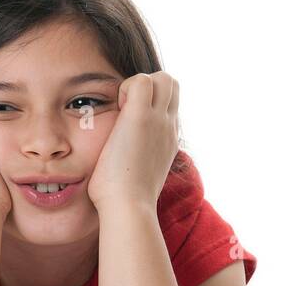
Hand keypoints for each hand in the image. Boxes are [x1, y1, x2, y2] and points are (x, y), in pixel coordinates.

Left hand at [87, 72, 180, 212]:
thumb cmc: (124, 200)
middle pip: (171, 86)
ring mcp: (158, 120)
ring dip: (138, 84)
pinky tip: (112, 110)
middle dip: (148, 86)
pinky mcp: (141, 117)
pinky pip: (140, 80)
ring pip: (162, 78)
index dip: (150, 102)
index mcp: (167, 140)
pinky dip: (124, 86)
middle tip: (124, 108)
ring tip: (120, 109)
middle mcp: (168, 127)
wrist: (129, 206)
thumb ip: (134, 163)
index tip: (128, 122)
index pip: (168, 106)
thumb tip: (119, 165)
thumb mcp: (136, 177)